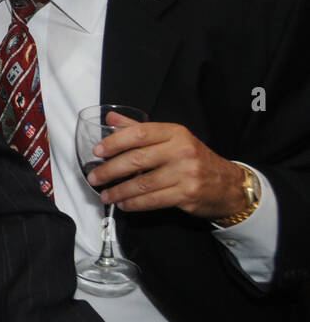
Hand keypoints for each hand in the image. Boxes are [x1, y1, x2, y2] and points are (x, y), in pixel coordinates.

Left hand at [87, 113, 247, 219]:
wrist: (228, 184)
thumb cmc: (194, 159)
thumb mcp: (172, 139)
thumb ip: (140, 128)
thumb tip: (111, 118)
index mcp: (175, 133)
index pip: (139, 133)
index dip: (115, 142)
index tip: (97, 151)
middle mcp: (181, 151)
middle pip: (136, 160)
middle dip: (110, 171)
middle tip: (94, 178)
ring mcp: (186, 173)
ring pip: (142, 184)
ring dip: (118, 191)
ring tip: (104, 195)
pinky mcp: (187, 194)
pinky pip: (152, 200)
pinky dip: (133, 204)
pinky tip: (123, 204)